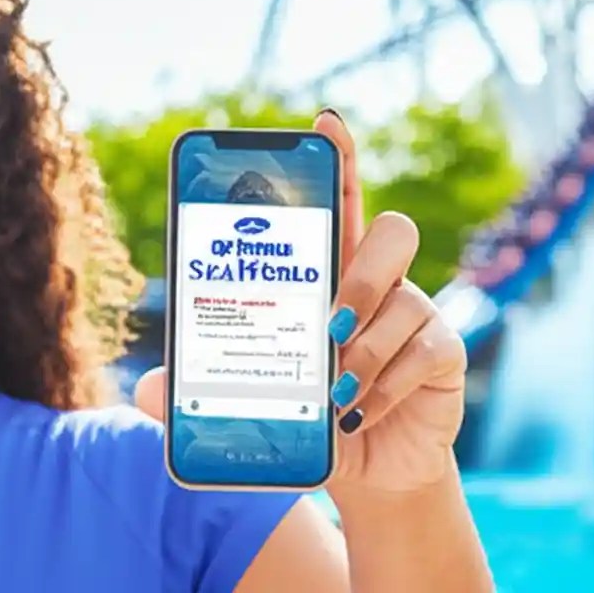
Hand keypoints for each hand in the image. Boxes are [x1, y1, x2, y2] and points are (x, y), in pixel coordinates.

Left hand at [134, 110, 467, 495]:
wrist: (368, 470)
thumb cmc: (308, 414)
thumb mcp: (255, 397)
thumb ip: (204, 388)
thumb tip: (150, 389)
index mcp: (332, 269)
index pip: (340, 199)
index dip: (338, 158)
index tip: (324, 122)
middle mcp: (380, 281)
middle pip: (390, 233)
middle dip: (359, 274)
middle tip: (327, 324)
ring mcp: (417, 314)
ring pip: (405, 298)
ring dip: (365, 348)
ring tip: (334, 391)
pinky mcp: (444, 354)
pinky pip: (424, 350)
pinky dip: (386, 386)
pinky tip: (360, 414)